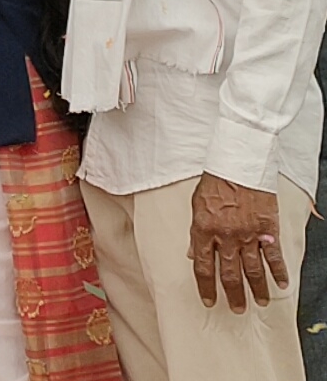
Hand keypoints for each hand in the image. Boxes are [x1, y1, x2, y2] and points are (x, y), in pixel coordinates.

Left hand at [188, 172, 289, 312]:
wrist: (239, 165)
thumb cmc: (215, 182)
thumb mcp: (196, 205)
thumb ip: (195, 232)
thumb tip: (191, 253)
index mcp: (204, 230)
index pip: (202, 266)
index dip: (205, 286)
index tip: (209, 301)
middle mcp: (226, 236)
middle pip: (229, 273)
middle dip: (233, 294)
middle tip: (237, 309)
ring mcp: (248, 234)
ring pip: (253, 269)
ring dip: (257, 288)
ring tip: (258, 302)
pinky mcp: (267, 229)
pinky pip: (274, 256)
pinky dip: (279, 271)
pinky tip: (282, 284)